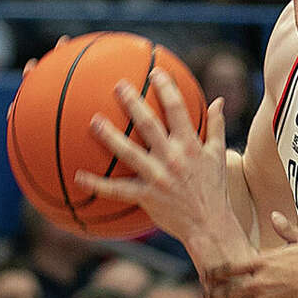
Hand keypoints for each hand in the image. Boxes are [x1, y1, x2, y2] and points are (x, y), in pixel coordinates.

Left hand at [77, 70, 227, 247]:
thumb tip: (218, 100)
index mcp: (190, 144)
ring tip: (94, 121)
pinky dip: (97, 184)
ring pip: (129, 153)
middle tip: (118, 86)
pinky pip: (117, 190)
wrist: (210, 226)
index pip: (177, 109)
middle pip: (149, 124)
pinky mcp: (146, 196)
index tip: (155, 71)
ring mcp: (158, 177)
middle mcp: (173, 158)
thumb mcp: (219, 155)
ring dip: (110, 137)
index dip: (166, 87)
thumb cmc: (214, 190)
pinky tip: (78, 176)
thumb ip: (216, 126)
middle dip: (133, 103)